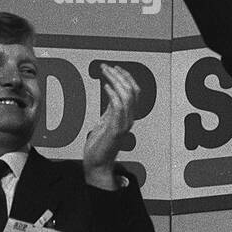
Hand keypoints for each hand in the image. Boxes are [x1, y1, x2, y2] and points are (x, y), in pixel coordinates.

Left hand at [83, 65, 140, 189]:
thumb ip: (110, 109)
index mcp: (128, 116)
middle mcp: (129, 119)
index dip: (126, 77)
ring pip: (128, 96)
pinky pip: (119, 109)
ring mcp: (124, 125)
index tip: (114, 67)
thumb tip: (111, 91)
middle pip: (132, 90)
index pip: (134, 91)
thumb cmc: (99, 146)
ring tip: (105, 73)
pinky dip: (113, 94)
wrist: (97, 165)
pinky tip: (106, 87)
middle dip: (120, 75)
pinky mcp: (116, 131)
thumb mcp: (105, 122)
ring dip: (116, 81)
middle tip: (106, 67)